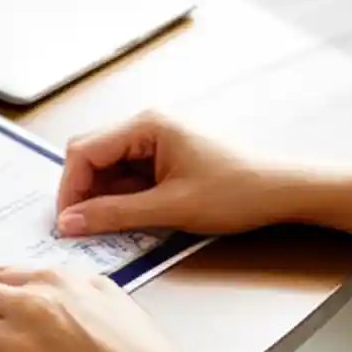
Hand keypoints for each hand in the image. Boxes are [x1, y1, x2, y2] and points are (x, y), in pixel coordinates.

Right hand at [56, 110, 281, 236]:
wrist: (285, 193)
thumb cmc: (239, 190)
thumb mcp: (170, 208)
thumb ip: (114, 214)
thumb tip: (70, 222)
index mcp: (146, 126)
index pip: (84, 151)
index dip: (69, 187)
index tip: (66, 220)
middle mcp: (146, 127)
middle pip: (90, 156)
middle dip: (81, 192)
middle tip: (79, 226)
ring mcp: (154, 143)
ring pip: (106, 169)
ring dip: (100, 197)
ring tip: (104, 226)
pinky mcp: (162, 160)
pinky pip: (125, 177)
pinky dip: (118, 199)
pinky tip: (125, 218)